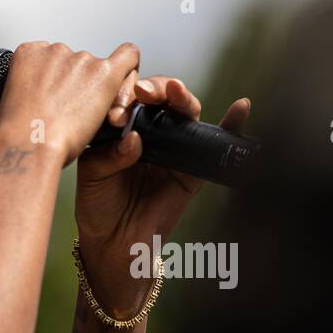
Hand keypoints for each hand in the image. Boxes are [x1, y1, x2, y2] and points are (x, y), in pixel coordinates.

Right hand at [0, 41, 139, 166]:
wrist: (29, 145)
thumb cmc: (13, 138)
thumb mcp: (0, 114)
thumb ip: (12, 105)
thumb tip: (8, 116)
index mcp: (28, 53)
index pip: (54, 60)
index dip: (62, 82)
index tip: (62, 102)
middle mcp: (55, 50)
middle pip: (79, 63)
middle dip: (82, 86)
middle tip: (82, 117)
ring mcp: (80, 59)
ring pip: (103, 67)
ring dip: (103, 90)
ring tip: (99, 121)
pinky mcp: (104, 72)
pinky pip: (128, 57)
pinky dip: (130, 70)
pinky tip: (126, 88)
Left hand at [72, 75, 251, 317]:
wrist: (116, 243)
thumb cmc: (98, 204)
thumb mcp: (91, 176)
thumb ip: (107, 156)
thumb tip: (134, 140)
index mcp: (120, 125)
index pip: (127, 96)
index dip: (123, 96)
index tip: (115, 112)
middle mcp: (148, 129)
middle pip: (160, 97)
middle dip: (155, 89)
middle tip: (144, 93)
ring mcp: (174, 147)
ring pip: (184, 113)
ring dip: (184, 97)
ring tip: (177, 91)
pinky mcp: (194, 167)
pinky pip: (215, 143)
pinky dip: (232, 123)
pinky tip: (241, 106)